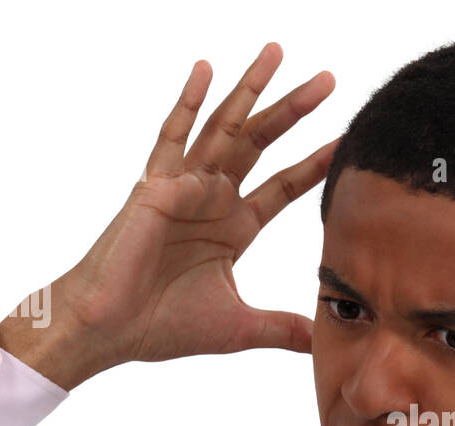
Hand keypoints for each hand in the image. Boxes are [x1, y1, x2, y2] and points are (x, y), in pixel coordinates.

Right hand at [58, 43, 335, 369]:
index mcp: (233, 228)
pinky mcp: (155, 186)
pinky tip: (205, 69)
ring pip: (225, 128)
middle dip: (294, 111)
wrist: (109, 330)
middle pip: (262, 144)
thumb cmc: (162, 327)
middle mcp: (212, 200)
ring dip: (251, 91)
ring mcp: (184, 187)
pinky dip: (188, 102)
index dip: (315, 164)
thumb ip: (281, 329)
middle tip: (329, 79)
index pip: (284, 186)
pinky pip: (173, 137)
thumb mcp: (238, 327)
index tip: (345, 142)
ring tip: (277, 54)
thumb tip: (320, 342)